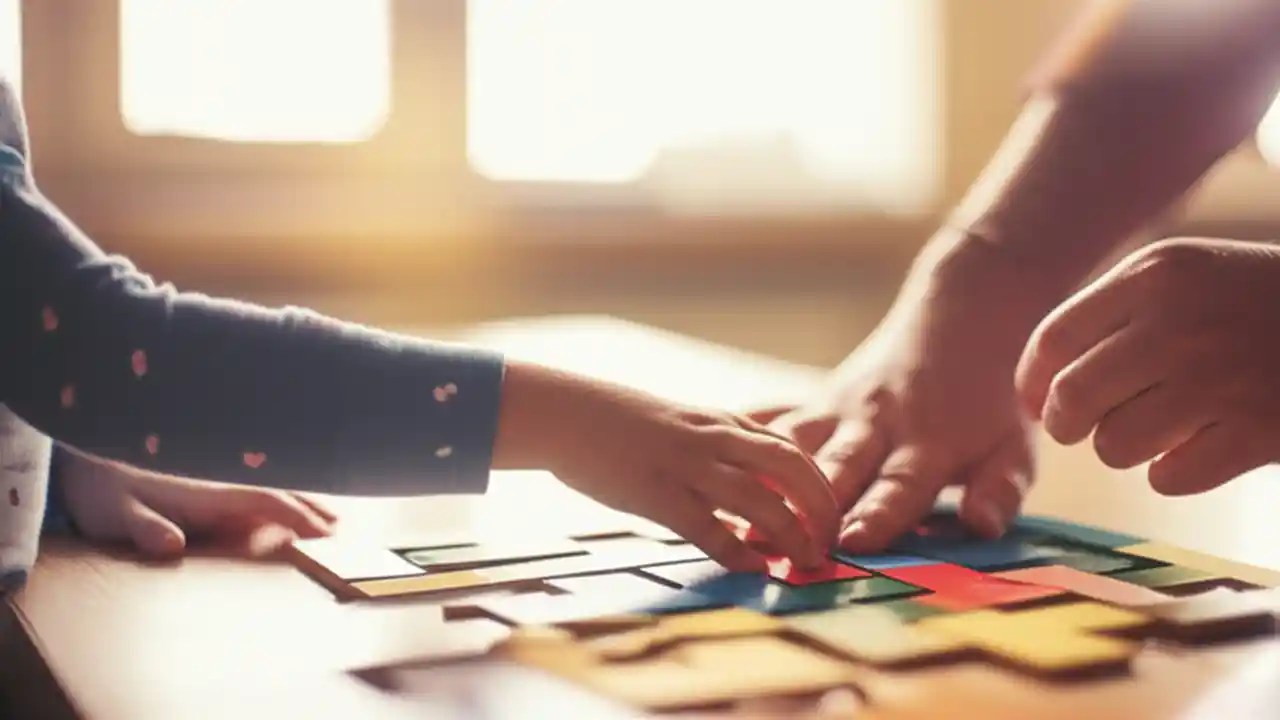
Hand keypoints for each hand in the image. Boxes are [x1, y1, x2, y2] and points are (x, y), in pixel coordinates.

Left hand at [56, 449, 335, 558]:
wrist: (86, 455)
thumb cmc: (103, 492)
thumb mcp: (116, 516)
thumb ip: (145, 529)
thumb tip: (171, 544)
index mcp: (211, 491)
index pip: (268, 501)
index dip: (299, 517)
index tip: (327, 532)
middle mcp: (222, 481)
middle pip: (280, 490)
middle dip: (313, 507)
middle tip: (344, 529)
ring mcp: (219, 478)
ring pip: (273, 485)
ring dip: (304, 497)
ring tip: (332, 516)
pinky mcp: (210, 479)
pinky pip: (259, 485)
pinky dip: (284, 491)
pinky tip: (291, 497)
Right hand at [495, 362, 839, 571]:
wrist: (566, 412)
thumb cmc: (619, 422)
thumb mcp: (681, 423)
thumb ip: (717, 445)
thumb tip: (749, 481)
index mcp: (721, 423)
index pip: (789, 449)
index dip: (819, 484)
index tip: (832, 514)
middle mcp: (713, 439)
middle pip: (790, 469)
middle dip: (821, 507)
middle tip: (833, 541)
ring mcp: (687, 466)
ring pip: (759, 498)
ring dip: (791, 533)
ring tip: (807, 561)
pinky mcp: (657, 494)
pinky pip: (709, 527)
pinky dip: (737, 551)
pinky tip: (754, 570)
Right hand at [758, 239, 1045, 552]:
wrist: (962, 316)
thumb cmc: (990, 399)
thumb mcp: (1013, 445)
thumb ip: (1000, 489)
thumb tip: (981, 526)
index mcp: (927, 444)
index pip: (899, 487)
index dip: (875, 515)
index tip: (851, 543)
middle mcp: (876, 426)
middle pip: (835, 470)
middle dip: (806, 507)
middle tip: (780, 542)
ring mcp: (839, 410)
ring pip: (793, 444)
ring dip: (763, 478)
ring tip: (731, 512)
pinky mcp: (815, 402)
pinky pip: (772, 418)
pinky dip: (743, 436)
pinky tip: (702, 452)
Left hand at [1017, 237, 1279, 493]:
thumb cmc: (1256, 302)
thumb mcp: (1187, 276)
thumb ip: (1111, 314)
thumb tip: (1034, 385)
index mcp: (1156, 275)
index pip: (1053, 340)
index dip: (1032, 382)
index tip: (1035, 401)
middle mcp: (1179, 322)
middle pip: (1071, 400)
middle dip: (1067, 423)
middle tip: (1084, 427)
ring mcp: (1219, 378)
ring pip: (1112, 446)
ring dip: (1122, 450)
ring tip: (1152, 432)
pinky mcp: (1257, 431)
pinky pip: (1168, 477)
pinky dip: (1173, 472)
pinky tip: (1196, 449)